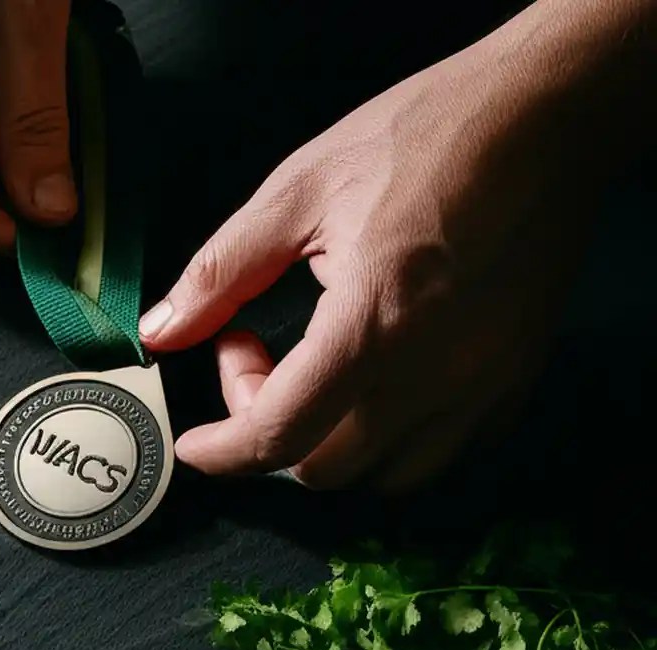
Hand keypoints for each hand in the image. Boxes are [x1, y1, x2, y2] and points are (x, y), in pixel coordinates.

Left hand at [135, 3, 638, 490]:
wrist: (543, 117)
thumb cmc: (423, 137)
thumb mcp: (298, 191)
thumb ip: (220, 272)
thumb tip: (162, 329)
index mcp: (375, 321)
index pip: (281, 434)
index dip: (221, 452)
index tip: (194, 439)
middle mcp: (437, 371)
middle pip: (326, 469)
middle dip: (269, 430)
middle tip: (257, 355)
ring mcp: (485, 383)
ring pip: (387, 474)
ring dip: (330, 442)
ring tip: (315, 366)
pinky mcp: (515, 378)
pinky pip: (445, 451)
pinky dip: (391, 439)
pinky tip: (375, 378)